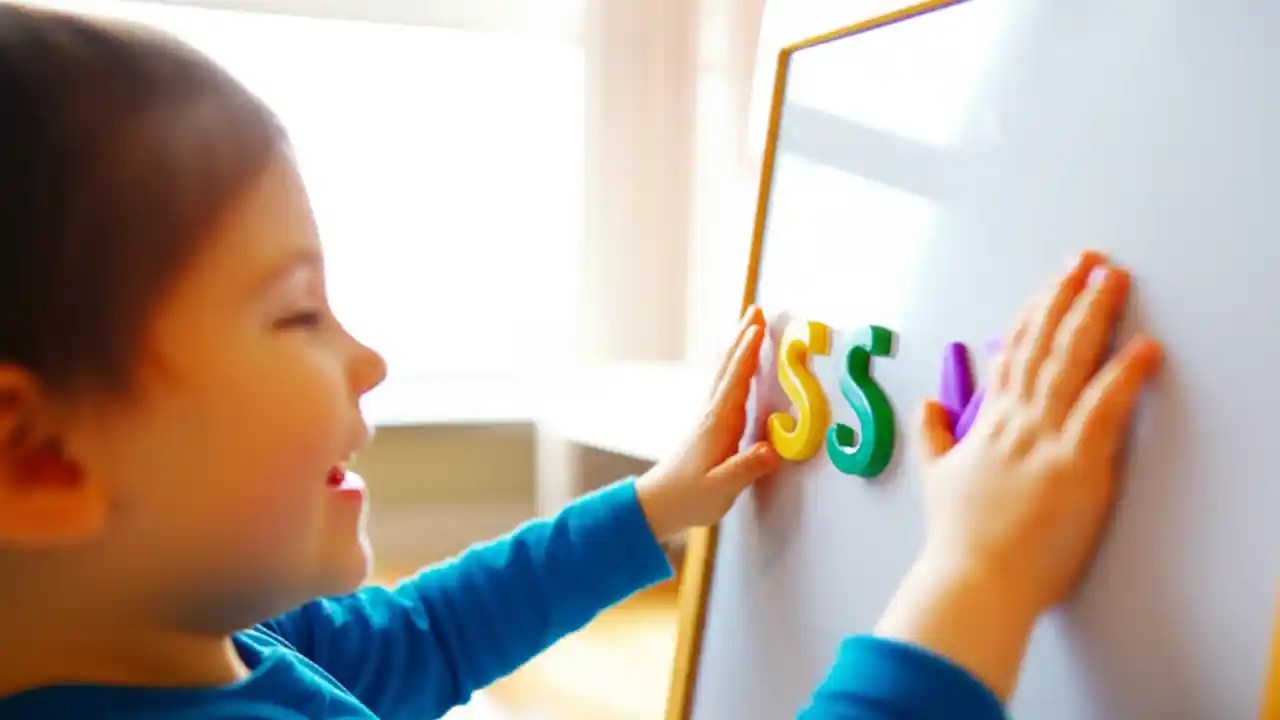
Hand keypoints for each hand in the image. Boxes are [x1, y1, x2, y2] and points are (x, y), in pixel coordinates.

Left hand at [636, 306, 782, 540]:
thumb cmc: (689, 498)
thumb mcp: (721, 489)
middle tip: (755, 308)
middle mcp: (713, 414)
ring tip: (750, 324)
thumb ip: (745, 469)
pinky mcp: (710, 424)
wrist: (659, 504)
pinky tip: (736, 363)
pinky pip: (725, 385)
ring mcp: (710, 416)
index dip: (747, 353)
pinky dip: (734, 366)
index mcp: (718, 424)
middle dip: (743, 336)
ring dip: (738, 346)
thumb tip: (772, 450)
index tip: (758, 327)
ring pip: (726, 372)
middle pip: (729, 366)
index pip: (735, 381)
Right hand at [876, 251, 1162, 698]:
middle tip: (1088, 261)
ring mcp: (1044, 438)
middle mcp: (1016, 420)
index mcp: (989, 423)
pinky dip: (1124, 375)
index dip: (1034, 313)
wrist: (973, 578)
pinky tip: (1143, 349)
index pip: (1012, 353)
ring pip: (1069, 361)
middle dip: (1066, 296)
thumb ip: (933, 437)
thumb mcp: (937, 479)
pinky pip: (1103, 407)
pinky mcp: (1075, 463)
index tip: (1051, 284)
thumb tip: (926, 405)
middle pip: (1043, 344)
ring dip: (1094, 316)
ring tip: (1112, 280)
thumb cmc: (959, 538)